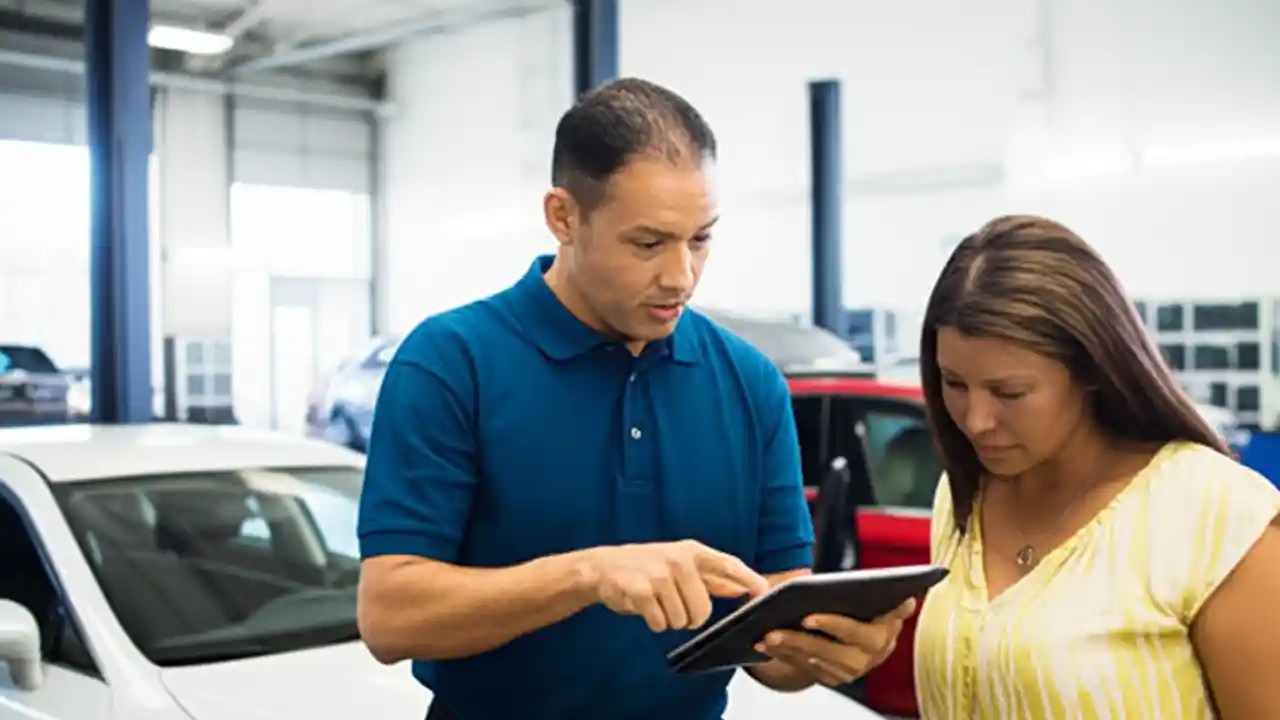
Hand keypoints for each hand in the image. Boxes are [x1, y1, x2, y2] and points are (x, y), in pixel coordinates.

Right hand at [582, 540, 769, 631]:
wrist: (602, 567)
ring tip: (657, 603)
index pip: (729, 565)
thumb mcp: (680, 565)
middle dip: (691, 618)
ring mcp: (659, 575)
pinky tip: (645, 608)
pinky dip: (654, 622)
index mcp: (691, 552)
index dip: (749, 580)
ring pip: (682, 621)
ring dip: (670, 619)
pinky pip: (660, 623)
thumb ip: (712, 577)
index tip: (763, 593)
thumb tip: (740, 587)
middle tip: (675, 606)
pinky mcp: (641, 591)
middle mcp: (678, 560)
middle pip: (703, 611)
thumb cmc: (646, 567)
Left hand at [755, 598, 916, 686]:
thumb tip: (909, 601)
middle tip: (771, 630)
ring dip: (786, 648)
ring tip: (764, 635)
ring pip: (813, 661)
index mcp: (883, 635)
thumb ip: (891, 600)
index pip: (855, 631)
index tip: (807, 617)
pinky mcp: (833, 678)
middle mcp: (868, 658)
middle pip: (828, 650)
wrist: (867, 635)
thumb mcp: (882, 601)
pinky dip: (784, 656)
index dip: (832, 624)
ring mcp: (850, 671)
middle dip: (799, 640)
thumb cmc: (869, 608)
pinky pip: (805, 668)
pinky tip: (767, 645)